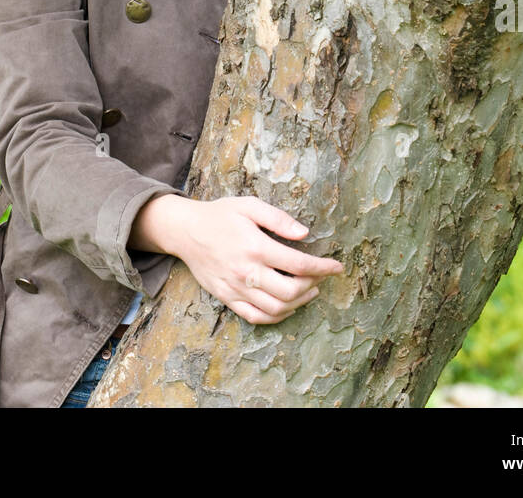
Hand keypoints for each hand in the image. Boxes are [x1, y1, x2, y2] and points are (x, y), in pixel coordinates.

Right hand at [175, 195, 344, 325]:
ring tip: (310, 290)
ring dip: (299, 302)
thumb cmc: (220, 215)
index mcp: (256, 247)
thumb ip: (278, 219)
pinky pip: (257, 317)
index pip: (298, 264)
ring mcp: (237, 289)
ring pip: (276, 308)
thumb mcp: (249, 205)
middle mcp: (247, 272)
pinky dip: (278, 316)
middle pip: (290, 290)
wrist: (186, 231)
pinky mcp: (228, 298)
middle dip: (314, 285)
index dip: (322, 267)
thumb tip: (304, 233)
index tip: (336, 266)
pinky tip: (288, 306)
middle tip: (322, 276)